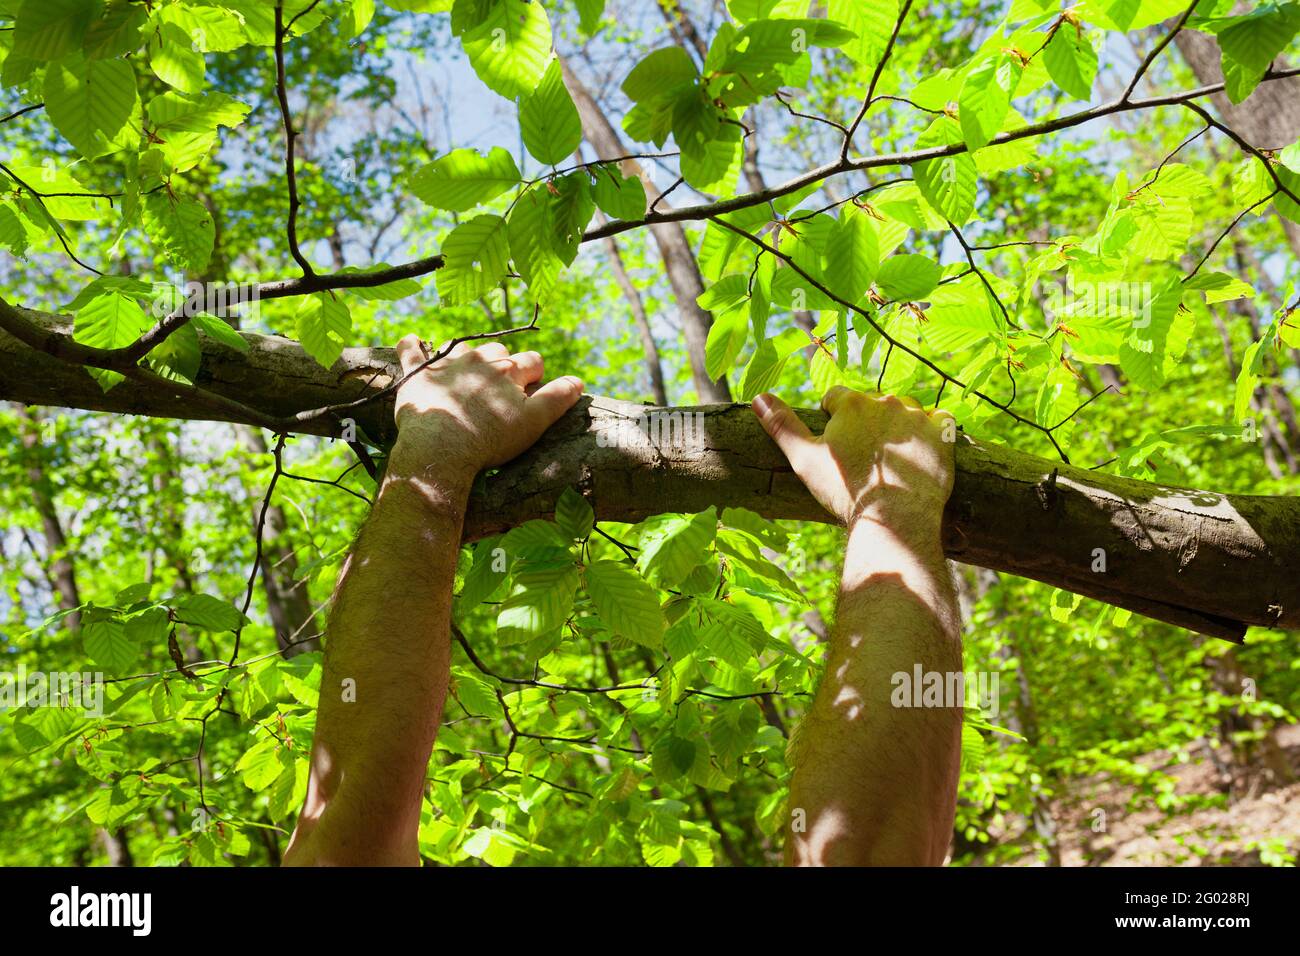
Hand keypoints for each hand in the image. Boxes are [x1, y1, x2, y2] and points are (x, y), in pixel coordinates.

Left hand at [390, 335, 583, 480]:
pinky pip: (410, 349)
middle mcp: (480, 358)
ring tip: (466, 378)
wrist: (440, 449)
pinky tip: (413, 344)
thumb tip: (579, 381)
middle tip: (499, 395)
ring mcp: (447, 363)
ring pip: (463, 348)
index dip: (535, 377)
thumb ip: (558, 398)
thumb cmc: (490, 440)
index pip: (533, 361)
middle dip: (504, 367)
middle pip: (500, 352)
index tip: (530, 395)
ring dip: (468, 359)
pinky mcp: (417, 373)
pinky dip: (412, 346)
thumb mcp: (533, 423)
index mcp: (510, 370)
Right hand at [752, 387, 954, 532]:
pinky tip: (923, 451)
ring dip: (899, 424)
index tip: (834, 442)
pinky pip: (941, 420)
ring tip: (892, 457)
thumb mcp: (804, 459)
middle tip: (863, 456)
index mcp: (852, 404)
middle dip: (867, 422)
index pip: (836, 397)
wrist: (894, 517)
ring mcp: (917, 417)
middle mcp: (886, 401)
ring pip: (906, 409)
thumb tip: (759, 397)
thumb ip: (782, 425)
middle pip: (872, 402)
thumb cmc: (844, 490)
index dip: (832, 418)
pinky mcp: (943, 434)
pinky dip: (933, 430)